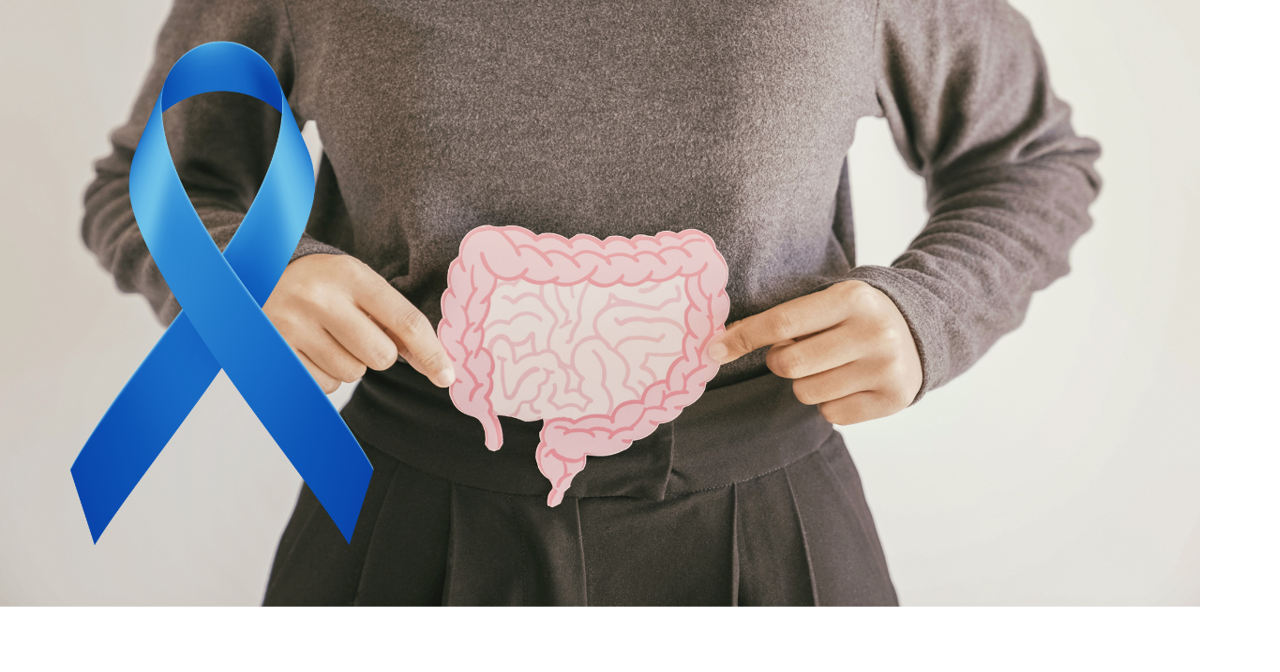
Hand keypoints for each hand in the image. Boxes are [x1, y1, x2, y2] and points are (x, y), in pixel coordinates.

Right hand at [263, 254, 454, 392]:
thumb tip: (435, 365)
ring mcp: (292, 327)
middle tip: (358, 333)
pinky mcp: (275, 352)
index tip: (447, 376)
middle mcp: (320, 298)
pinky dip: (326, 375)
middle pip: (381, 357)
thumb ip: (394, 319)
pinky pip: (324, 385)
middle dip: (379, 353)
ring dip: (350, 364)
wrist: (257, 273)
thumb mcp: (357, 284)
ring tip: (329, 337)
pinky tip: (312, 349)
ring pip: (352, 374)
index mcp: (350, 275)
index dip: (432, 353)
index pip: (405, 321)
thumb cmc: (322, 283)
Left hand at [707, 280, 921, 424]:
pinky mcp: (893, 398)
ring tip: (831, 366)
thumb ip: (785, 318)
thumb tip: (722, 341)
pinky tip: (850, 383)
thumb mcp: (830, 301)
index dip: (743, 338)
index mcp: (852, 298)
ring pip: (807, 393)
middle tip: (798, 352)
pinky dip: (830, 402)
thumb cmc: (857, 315)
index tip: (713, 349)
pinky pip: (831, 414)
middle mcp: (874, 332)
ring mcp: (886, 368)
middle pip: (789, 365)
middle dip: (781, 362)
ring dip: (806, 384)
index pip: (782, 323)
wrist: (922, 328)